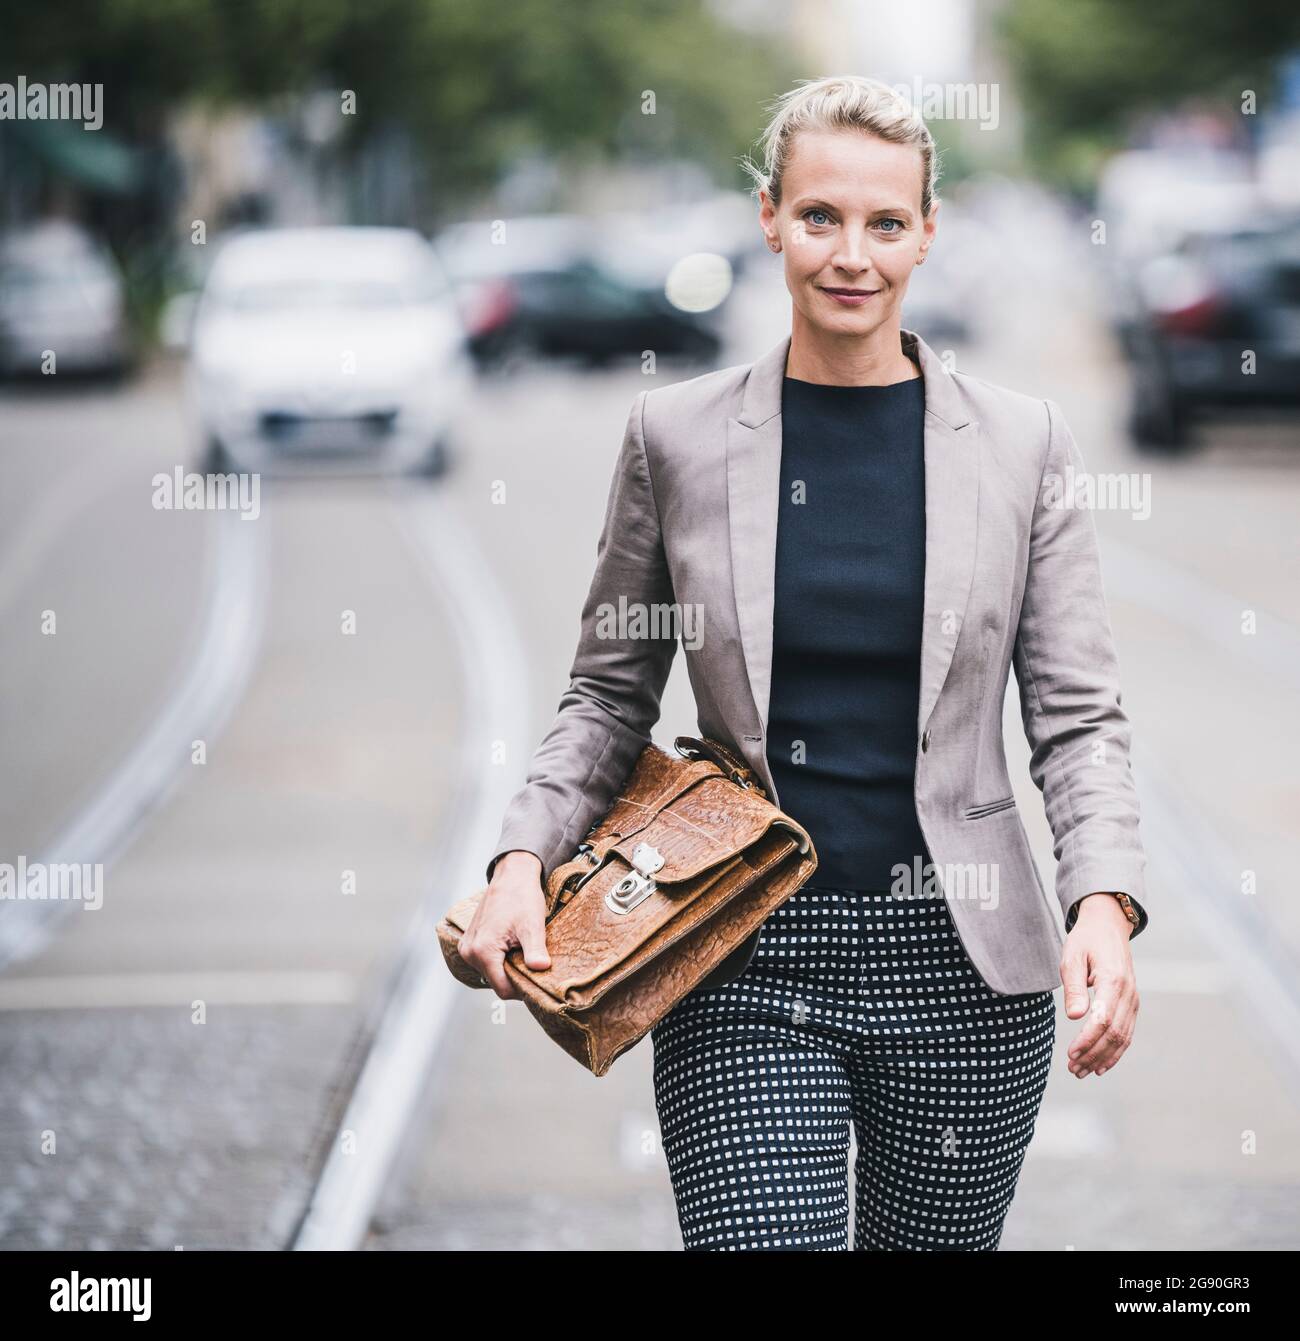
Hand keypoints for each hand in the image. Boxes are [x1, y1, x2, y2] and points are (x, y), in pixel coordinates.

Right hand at [458, 850, 551, 999]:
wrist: (512, 876)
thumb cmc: (522, 898)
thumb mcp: (532, 926)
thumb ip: (535, 950)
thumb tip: (540, 968)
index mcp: (482, 951)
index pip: (503, 989)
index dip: (522, 988)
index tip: (536, 978)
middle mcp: (469, 952)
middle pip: (497, 981)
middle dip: (515, 976)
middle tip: (531, 960)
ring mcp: (467, 947)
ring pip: (492, 972)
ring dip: (508, 966)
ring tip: (521, 948)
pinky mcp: (469, 942)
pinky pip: (486, 961)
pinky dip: (500, 958)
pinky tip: (512, 944)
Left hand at [1060, 893, 1139, 1078]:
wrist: (1108, 926)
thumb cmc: (1086, 940)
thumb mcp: (1072, 957)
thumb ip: (1074, 987)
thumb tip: (1075, 1017)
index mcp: (1113, 980)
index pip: (1103, 1019)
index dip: (1087, 1040)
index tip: (1070, 1054)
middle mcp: (1128, 994)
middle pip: (1114, 1034)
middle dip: (1093, 1054)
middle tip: (1072, 1069)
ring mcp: (1133, 1000)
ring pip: (1122, 1038)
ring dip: (1103, 1058)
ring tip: (1081, 1072)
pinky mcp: (1132, 1005)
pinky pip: (1127, 1033)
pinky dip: (1115, 1052)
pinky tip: (1100, 1065)